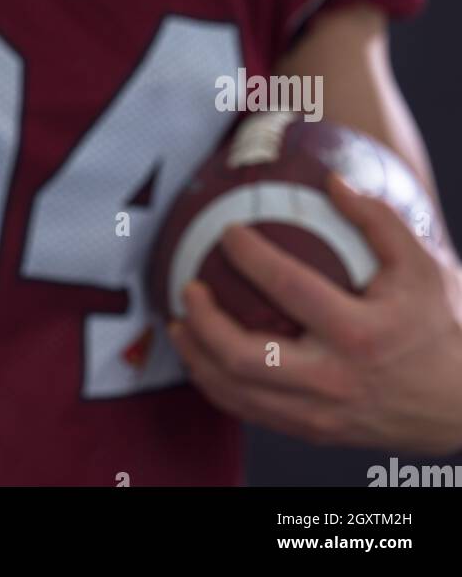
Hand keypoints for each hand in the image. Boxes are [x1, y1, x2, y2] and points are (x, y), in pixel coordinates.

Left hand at [169, 174, 461, 453]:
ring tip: (179, 324)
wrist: (459, 406)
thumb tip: (333, 181)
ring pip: (237, 392)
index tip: (229, 232)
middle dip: (204, 320)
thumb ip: (378, 219)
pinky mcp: (311, 431)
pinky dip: (216, 384)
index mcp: (360, 333)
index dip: (251, 257)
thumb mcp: (420, 267)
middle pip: (245, 356)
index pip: (289, 289)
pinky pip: (248, 411)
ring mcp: (319, 412)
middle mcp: (333, 379)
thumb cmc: (437, 327)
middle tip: (189, 287)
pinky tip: (203, 356)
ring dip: (196, 356)